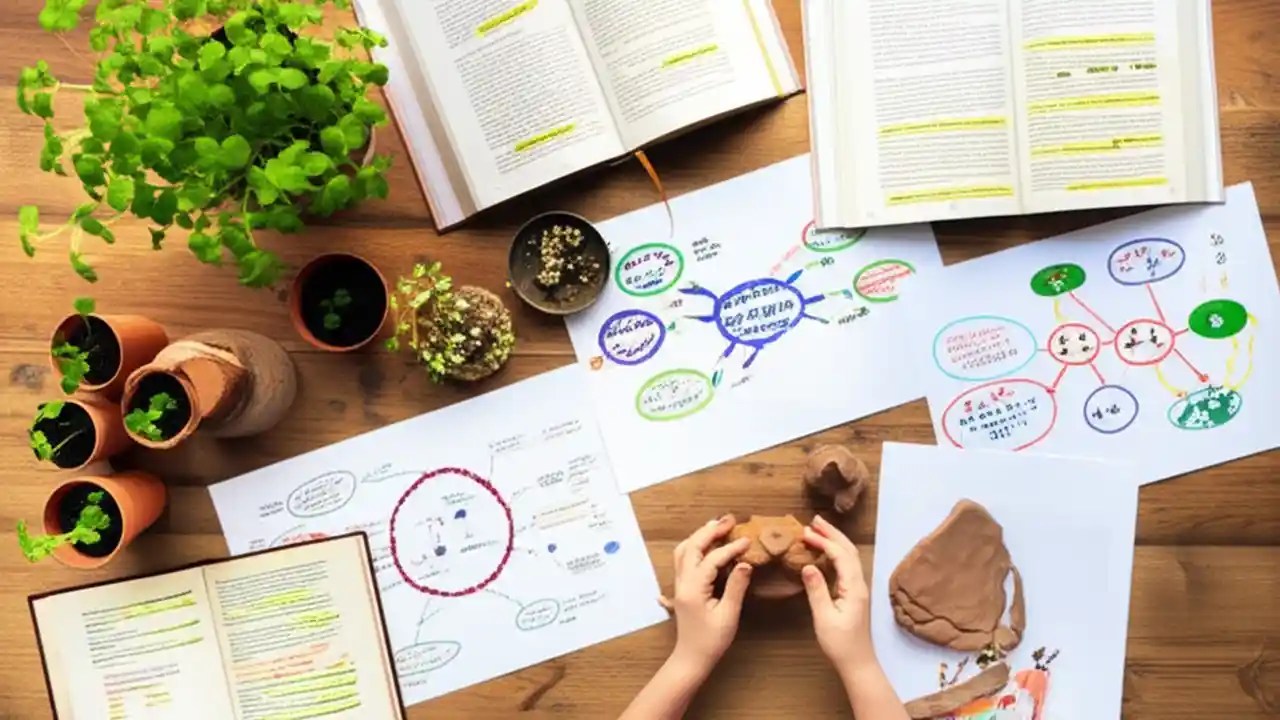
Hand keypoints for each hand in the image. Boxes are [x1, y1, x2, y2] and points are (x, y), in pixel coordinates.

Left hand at [663, 515, 752, 674]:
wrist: (691, 658)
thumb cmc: (711, 641)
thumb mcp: (729, 615)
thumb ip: (736, 587)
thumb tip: (746, 563)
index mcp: (693, 589)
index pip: (711, 559)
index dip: (730, 548)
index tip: (747, 541)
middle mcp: (682, 582)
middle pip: (691, 547)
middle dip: (710, 531)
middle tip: (729, 520)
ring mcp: (679, 584)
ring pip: (683, 551)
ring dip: (699, 536)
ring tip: (716, 526)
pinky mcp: (681, 587)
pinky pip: (683, 559)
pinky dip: (694, 546)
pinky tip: (705, 544)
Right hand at [801, 515, 874, 674]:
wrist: (858, 662)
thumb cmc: (840, 644)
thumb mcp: (824, 617)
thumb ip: (816, 590)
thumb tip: (808, 566)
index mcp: (854, 588)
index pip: (840, 555)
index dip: (824, 541)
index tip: (805, 532)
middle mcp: (860, 584)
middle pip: (849, 550)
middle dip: (832, 533)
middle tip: (814, 520)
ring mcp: (858, 588)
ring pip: (849, 557)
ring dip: (835, 540)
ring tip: (818, 529)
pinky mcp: (854, 594)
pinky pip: (846, 566)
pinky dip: (836, 552)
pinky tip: (825, 552)